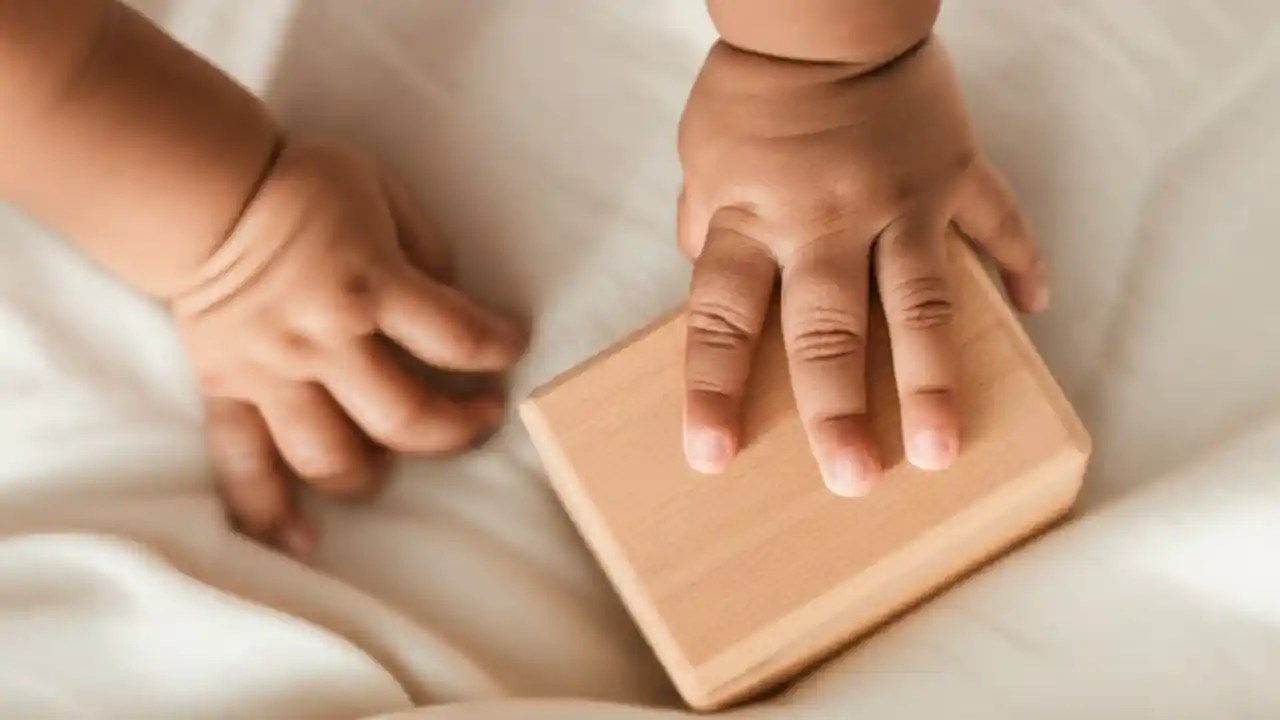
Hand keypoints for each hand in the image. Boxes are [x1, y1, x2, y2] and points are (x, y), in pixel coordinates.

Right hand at [177, 138, 526, 553]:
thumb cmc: (302, 186)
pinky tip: (298, 543)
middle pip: (404, 416)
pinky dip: (269, 510)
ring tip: (392, 468)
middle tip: (481, 417)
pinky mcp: (229, 392)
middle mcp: (326, 340)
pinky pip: (244, 464)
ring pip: (331, 455)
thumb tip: (455, 303)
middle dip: (456, 428)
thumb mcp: (384, 193)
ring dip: (375, 475)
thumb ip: (427, 250)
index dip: (498, 347)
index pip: (457, 335)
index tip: (511, 347)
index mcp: (371, 283)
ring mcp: (274, 374)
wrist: (203, 193)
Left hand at [677, 38, 1046, 496]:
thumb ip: (709, 228)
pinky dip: (1019, 265)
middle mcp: (825, 221)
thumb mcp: (703, 160)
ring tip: (941, 445)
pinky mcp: (955, 171)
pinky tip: (1034, 313)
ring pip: (921, 303)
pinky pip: (998, 224)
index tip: (712, 455)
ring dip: (932, 378)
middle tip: (853, 478)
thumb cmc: (753, 93)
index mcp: (753, 220)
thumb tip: (711, 293)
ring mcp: (899, 200)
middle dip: (838, 410)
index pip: (723, 320)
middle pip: (828, 331)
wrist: (822, 17)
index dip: (713, 391)